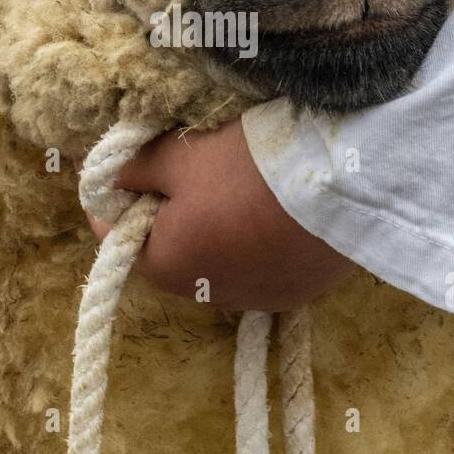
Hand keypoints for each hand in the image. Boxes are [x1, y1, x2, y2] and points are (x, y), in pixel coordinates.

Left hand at [86, 119, 354, 311]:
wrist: (346, 179)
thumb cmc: (248, 166)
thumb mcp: (179, 154)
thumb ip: (132, 169)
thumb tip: (106, 181)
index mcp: (168, 268)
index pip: (117, 237)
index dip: (117, 198)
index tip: (129, 165)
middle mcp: (210, 298)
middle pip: (172, 250)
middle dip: (170, 211)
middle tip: (188, 164)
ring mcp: (260, 298)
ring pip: (219, 261)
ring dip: (216, 229)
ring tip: (238, 184)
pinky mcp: (300, 292)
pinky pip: (263, 266)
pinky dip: (258, 241)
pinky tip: (275, 207)